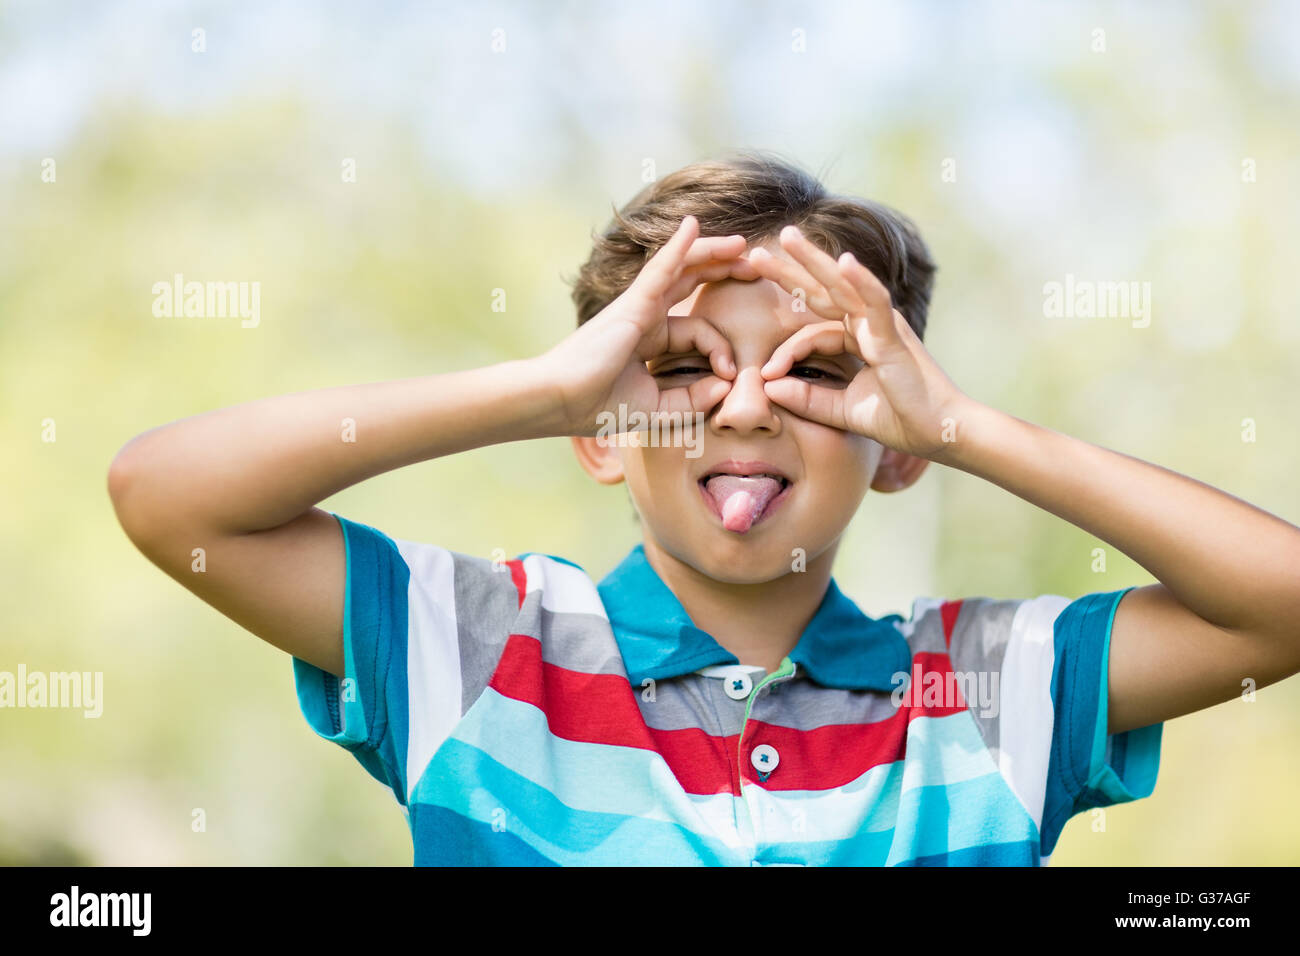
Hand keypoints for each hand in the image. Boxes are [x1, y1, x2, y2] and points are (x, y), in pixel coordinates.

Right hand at [537, 215, 760, 436]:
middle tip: (755, 265)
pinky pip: (660, 269)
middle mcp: (645, 317)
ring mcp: (637, 306)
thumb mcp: (657, 410)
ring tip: (742, 244)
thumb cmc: (598, 407)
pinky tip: (693, 225)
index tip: (728, 375)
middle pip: (690, 283)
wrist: (560, 402)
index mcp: (650, 340)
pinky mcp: (632, 304)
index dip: (721, 349)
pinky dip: (678, 247)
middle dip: (723, 271)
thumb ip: (692, 400)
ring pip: (681, 270)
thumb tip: (726, 384)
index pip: (698, 332)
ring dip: (712, 253)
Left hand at [748, 225, 970, 460]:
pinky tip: (845, 261)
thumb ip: (806, 398)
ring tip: (787, 237)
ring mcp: (883, 325)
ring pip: (843, 285)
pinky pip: (876, 302)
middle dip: (790, 270)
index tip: (764, 373)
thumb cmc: (898, 418)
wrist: (936, 432)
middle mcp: (870, 324)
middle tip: (756, 253)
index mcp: (859, 339)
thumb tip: (767, 387)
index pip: (813, 330)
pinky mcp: (894, 335)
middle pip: (823, 291)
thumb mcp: (841, 411)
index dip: (785, 350)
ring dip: (814, 260)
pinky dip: (862, 281)